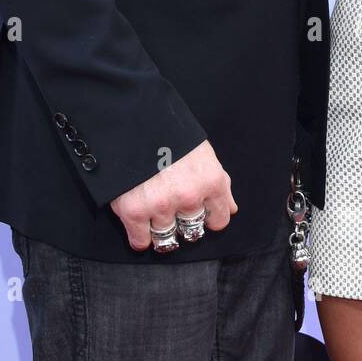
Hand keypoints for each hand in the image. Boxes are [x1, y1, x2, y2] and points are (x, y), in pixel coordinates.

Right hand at [109, 140, 237, 251]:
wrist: (131, 119)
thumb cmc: (169, 133)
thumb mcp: (202, 152)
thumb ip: (218, 183)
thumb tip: (231, 208)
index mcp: (210, 180)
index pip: (219, 220)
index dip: (208, 217)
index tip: (199, 213)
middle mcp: (189, 197)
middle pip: (192, 231)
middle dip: (183, 222)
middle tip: (172, 207)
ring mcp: (161, 206)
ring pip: (167, 239)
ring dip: (160, 229)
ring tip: (153, 212)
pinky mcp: (134, 212)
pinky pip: (141, 241)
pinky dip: (138, 236)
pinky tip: (137, 222)